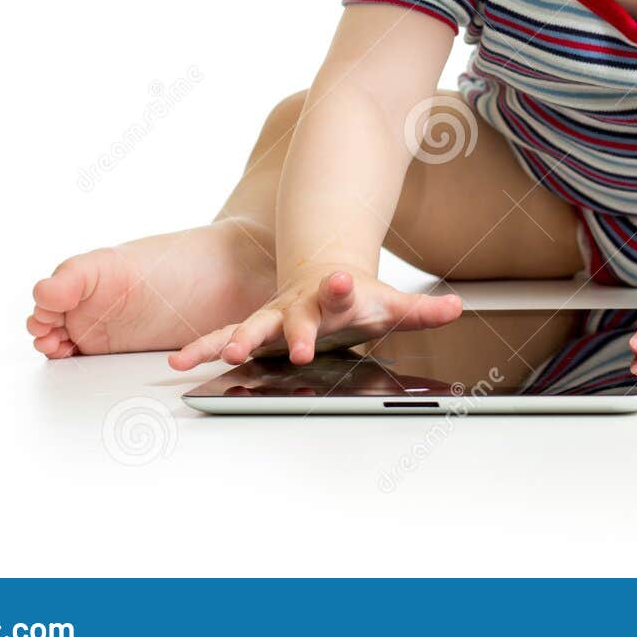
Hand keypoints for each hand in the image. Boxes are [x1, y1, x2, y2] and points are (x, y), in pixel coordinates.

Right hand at [168, 265, 461, 369]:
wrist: (322, 274)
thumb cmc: (357, 296)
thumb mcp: (392, 303)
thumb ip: (422, 309)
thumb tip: (456, 308)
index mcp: (334, 295)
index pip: (340, 289)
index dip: (339, 285)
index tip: (338, 280)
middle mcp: (300, 305)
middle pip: (294, 318)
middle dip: (292, 331)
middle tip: (293, 346)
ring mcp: (274, 316)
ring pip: (248, 326)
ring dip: (232, 339)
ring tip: (219, 354)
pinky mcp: (254, 330)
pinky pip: (222, 339)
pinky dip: (202, 348)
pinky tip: (180, 362)